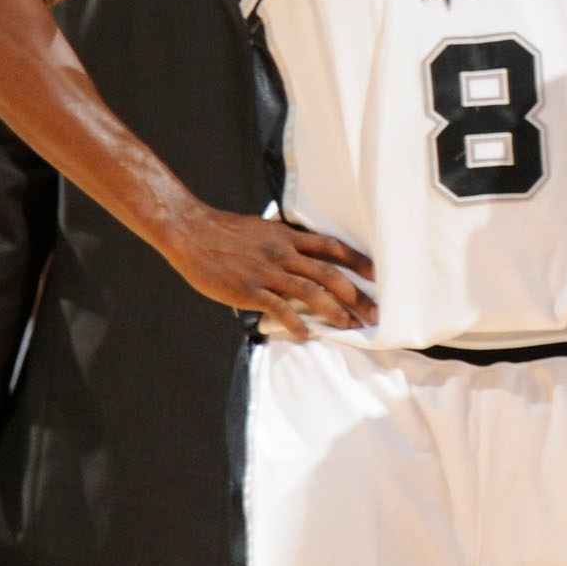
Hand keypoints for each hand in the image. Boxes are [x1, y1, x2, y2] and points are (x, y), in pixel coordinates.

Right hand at [160, 207, 375, 338]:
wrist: (190, 232)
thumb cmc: (225, 231)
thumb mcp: (263, 229)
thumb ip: (285, 239)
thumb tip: (302, 249)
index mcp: (289, 237)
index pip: (333, 248)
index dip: (358, 262)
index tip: (376, 276)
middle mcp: (284, 253)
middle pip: (331, 274)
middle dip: (356, 295)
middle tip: (374, 313)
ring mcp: (267, 272)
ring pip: (311, 292)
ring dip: (334, 311)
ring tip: (350, 326)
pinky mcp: (249, 290)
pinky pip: (279, 308)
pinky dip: (296, 324)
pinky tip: (306, 336)